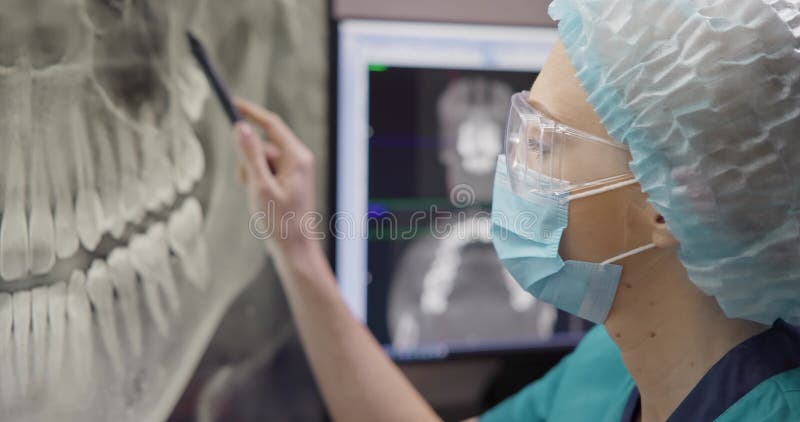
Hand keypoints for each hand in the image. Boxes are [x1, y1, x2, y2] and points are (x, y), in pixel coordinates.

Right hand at [233, 98, 318, 258]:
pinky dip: (258, 182)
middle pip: (264, 145)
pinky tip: (262, 201)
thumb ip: (250, 156)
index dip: (251, 113)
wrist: (295, 249)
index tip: (233, 103)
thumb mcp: (260, 186)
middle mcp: (299, 160)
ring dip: (253, 175)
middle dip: (249, 160)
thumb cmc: (280, 221)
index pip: (272, 125)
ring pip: (263, 161)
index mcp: (297, 157)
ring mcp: (296, 171)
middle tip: (248, 184)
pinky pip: (268, 172)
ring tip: (258, 198)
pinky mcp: (291, 182)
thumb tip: (241, 128)